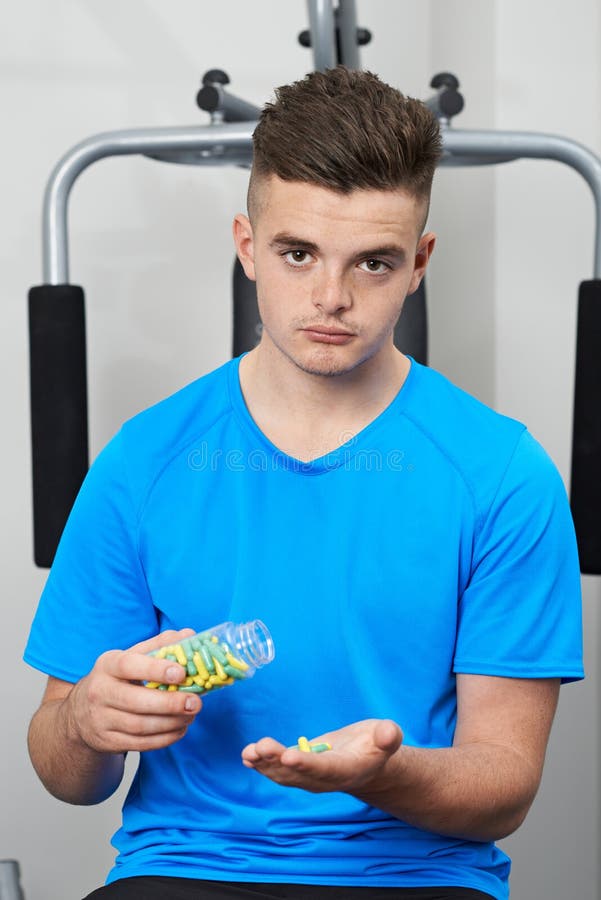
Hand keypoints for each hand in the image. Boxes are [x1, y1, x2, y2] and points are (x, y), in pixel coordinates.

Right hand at [65, 630, 201, 754]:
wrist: (80, 713)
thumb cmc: (115, 679)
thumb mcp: (130, 657)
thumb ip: (159, 646)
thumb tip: (189, 634)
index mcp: (107, 665)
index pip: (129, 665)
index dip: (156, 669)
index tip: (181, 673)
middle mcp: (100, 692)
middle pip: (136, 701)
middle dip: (170, 703)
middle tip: (195, 702)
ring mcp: (101, 719)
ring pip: (140, 726)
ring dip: (171, 722)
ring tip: (191, 715)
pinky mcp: (107, 741)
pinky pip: (140, 743)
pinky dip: (164, 738)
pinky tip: (180, 728)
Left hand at [241, 719, 402, 793]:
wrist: (365, 760)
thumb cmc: (376, 745)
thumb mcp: (387, 736)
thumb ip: (388, 736)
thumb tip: (389, 732)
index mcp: (346, 770)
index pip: (325, 769)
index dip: (306, 765)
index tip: (289, 757)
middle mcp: (324, 779)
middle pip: (298, 774)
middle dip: (277, 762)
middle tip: (261, 748)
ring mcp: (309, 777)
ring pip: (284, 774)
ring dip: (265, 764)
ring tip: (249, 752)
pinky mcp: (298, 769)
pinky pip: (278, 770)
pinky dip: (262, 764)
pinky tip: (247, 756)